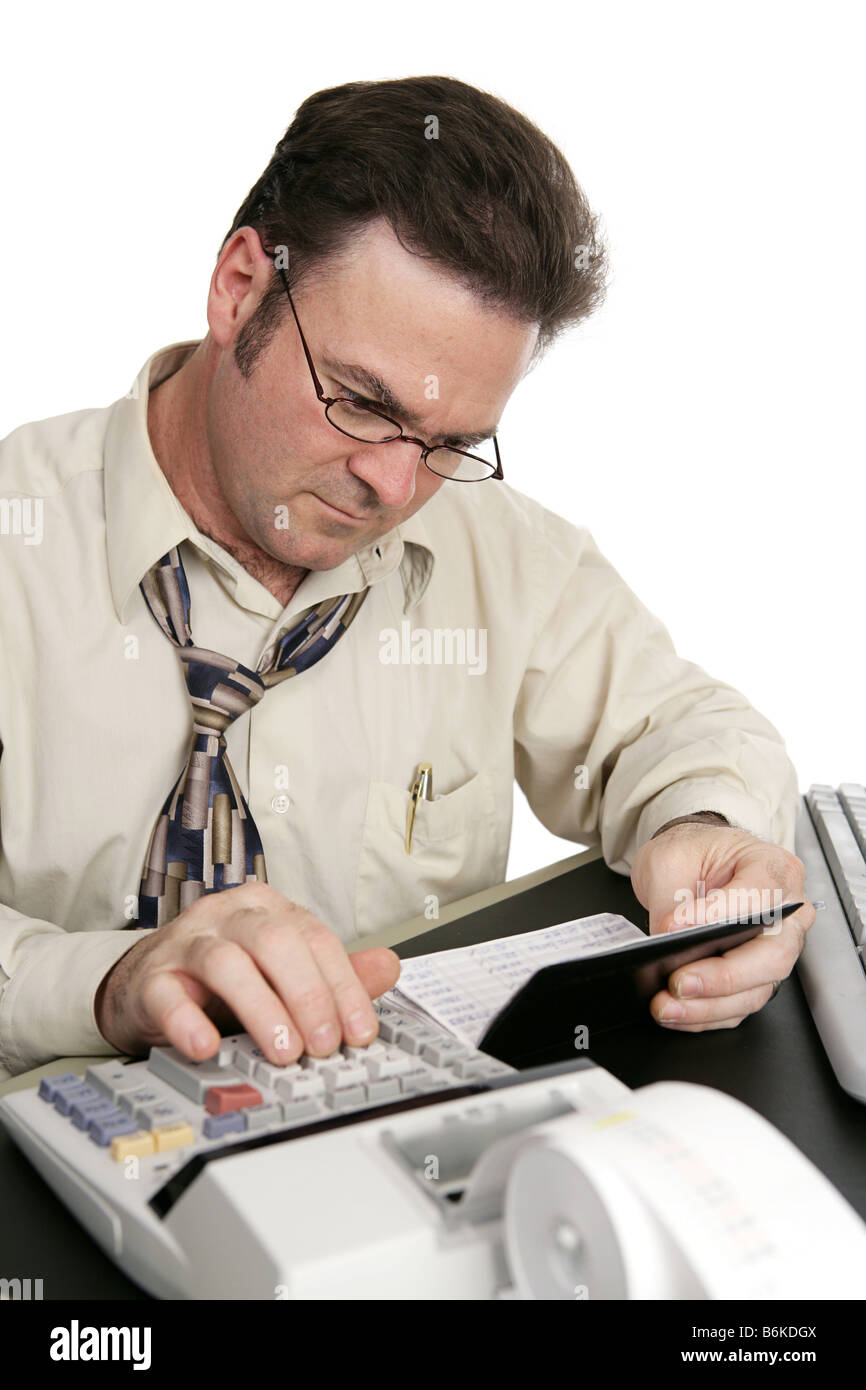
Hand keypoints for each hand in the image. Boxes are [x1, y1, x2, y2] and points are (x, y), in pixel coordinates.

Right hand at [95, 882, 400, 1063]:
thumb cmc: (222, 978)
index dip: (342, 986)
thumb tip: (389, 967)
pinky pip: (167, 994)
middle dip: (307, 995)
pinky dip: (187, 1021)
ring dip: (261, 1010)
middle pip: (275, 941)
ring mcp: (187, 943)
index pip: (315, 938)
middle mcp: (229, 916)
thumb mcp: (282, 974)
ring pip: (226, 962)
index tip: (360, 1031)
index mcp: (268, 909)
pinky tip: (207, 1046)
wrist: (149, 984)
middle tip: (324, 1045)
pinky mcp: (151, 977)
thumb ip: (333, 974)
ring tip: (284, 1050)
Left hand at [630, 822, 814, 1030]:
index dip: (717, 915)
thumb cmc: (694, 853)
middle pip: (770, 956)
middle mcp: (787, 913)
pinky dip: (706, 1014)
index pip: (757, 897)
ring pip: (756, 989)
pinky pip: (739, 1006)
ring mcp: (776, 948)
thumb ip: (671, 898)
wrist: (696, 863)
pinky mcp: (757, 976)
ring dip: (709, 1005)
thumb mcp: (671, 859)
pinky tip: (676, 1013)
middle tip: (679, 982)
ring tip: (667, 1005)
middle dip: (722, 977)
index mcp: (774, 869)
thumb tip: (666, 938)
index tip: (675, 927)